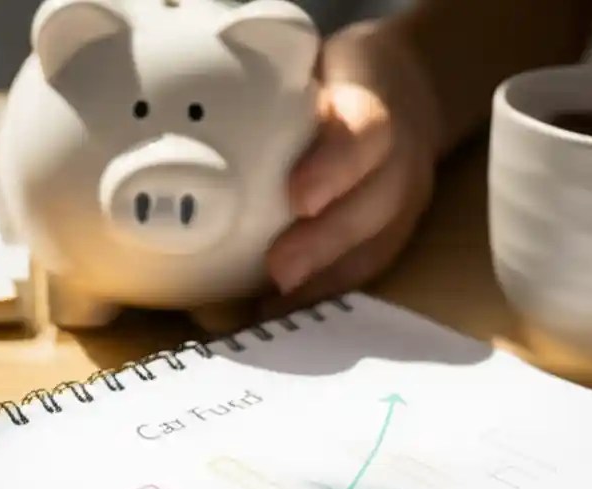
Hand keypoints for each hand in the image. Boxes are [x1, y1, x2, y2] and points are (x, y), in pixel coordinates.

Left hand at [261, 21, 442, 316]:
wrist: (402, 90)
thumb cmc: (329, 86)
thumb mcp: (304, 71)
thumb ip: (265, 100)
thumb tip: (187, 139)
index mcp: (372, 105)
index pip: (362, 132)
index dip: (332, 168)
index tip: (298, 199)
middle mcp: (398, 158)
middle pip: (374, 205)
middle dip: (324, 243)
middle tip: (278, 271)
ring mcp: (404, 202)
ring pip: (377, 247)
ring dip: (324, 282)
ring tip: (274, 309)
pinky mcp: (395, 236)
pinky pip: (367, 270)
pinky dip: (326, 295)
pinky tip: (285, 313)